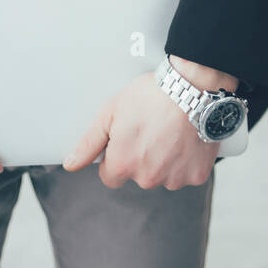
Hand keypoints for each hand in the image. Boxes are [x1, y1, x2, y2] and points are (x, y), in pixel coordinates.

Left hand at [63, 65, 225, 190]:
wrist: (192, 89)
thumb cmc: (150, 96)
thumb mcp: (111, 112)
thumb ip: (89, 143)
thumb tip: (70, 165)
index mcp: (123, 164)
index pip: (109, 177)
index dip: (114, 158)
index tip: (124, 141)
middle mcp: (147, 178)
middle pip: (138, 175)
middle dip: (140, 157)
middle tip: (149, 128)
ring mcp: (174, 179)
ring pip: (162, 175)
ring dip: (164, 159)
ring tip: (169, 131)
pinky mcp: (197, 176)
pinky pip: (185, 173)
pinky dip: (185, 160)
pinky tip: (184, 138)